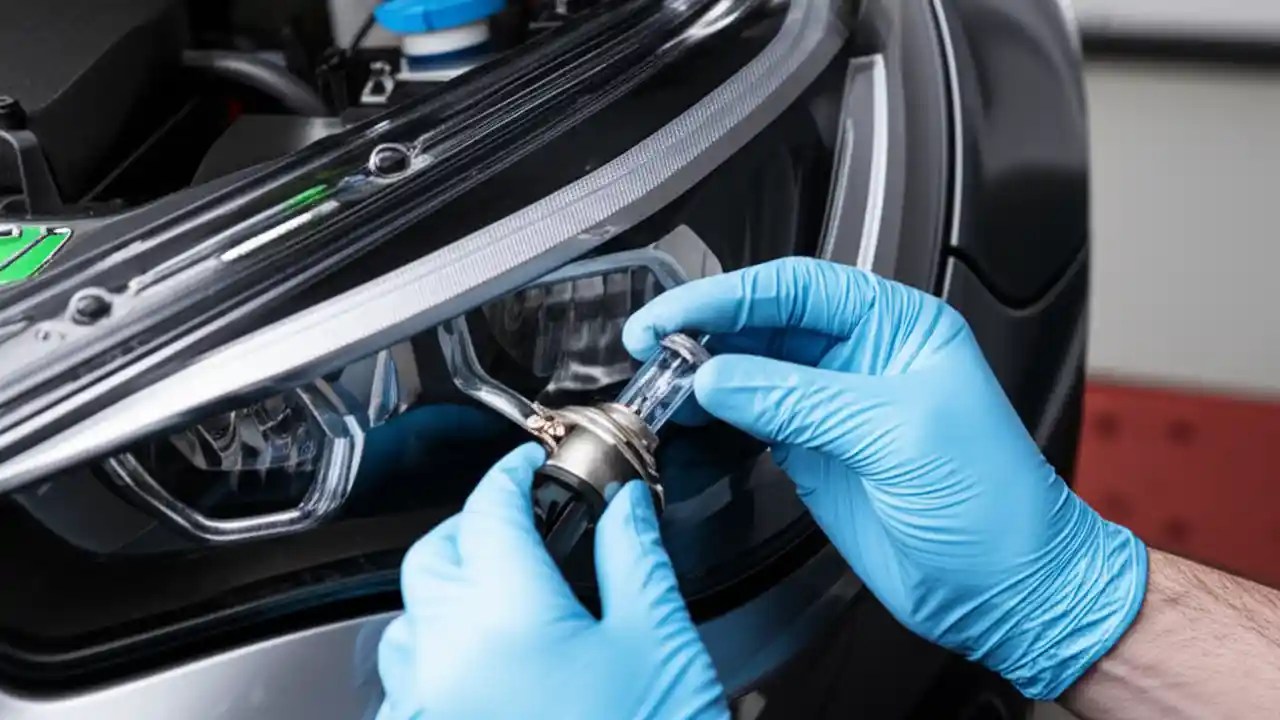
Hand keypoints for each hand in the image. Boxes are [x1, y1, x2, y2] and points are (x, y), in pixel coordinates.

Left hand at [376, 443, 727, 719]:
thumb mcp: (659, 643)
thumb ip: (634, 558)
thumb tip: (624, 505)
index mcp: (508, 617)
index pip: (488, 511)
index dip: (511, 476)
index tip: (531, 467)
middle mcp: (447, 662)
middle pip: (432, 558)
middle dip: (473, 528)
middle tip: (524, 526)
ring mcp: (428, 714)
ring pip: (407, 624)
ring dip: (447, 595)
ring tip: (504, 598)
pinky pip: (409, 688)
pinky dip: (437, 660)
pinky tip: (485, 669)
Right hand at [623, 258, 1146, 699]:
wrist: (1007, 592)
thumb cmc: (994, 507)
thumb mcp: (897, 436)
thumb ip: (801, 400)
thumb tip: (719, 377)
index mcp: (899, 326)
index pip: (798, 288)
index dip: (728, 296)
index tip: (674, 315)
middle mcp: (862, 357)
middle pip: (766, 321)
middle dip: (704, 327)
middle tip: (649, 343)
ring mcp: (833, 406)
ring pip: (750, 367)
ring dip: (702, 370)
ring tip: (657, 377)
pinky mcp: (813, 452)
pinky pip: (751, 417)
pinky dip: (714, 413)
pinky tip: (687, 411)